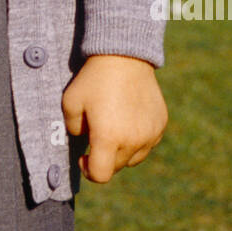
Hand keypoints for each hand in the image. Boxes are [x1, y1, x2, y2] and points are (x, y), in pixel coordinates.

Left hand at [62, 54, 167, 183]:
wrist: (124, 55)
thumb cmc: (94, 79)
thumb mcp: (70, 103)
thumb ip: (73, 129)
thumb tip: (86, 139)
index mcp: (109, 138)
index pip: (100, 175)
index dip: (88, 171)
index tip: (84, 156)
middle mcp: (133, 141)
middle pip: (116, 166)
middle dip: (104, 157)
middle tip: (97, 134)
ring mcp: (150, 134)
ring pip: (133, 158)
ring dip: (122, 150)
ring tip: (114, 127)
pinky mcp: (161, 125)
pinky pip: (147, 143)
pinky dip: (138, 139)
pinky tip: (129, 119)